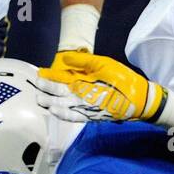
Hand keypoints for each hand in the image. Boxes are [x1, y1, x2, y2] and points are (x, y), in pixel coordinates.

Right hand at [38, 51, 165, 122]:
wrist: (139, 95)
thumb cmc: (121, 77)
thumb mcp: (102, 64)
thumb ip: (83, 62)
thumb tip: (64, 58)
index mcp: (82, 78)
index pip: (61, 77)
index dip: (50, 75)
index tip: (38, 73)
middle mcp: (80, 92)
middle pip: (59, 92)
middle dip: (47, 89)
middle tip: (35, 87)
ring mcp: (84, 104)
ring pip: (64, 104)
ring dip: (52, 103)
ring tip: (40, 100)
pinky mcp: (90, 114)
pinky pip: (75, 115)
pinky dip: (64, 114)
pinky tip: (54, 111)